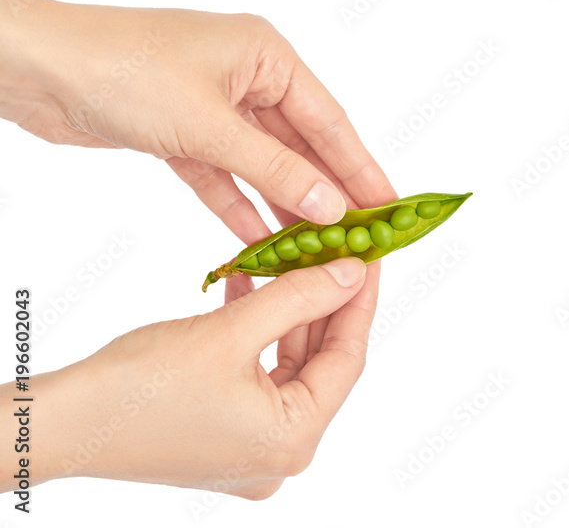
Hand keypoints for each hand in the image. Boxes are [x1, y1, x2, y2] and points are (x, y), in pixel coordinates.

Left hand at [0, 0, 393, 241]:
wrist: (34, 68)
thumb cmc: (122, 71)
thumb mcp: (211, 126)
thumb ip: (276, 170)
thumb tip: (332, 208)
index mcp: (266, 56)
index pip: (329, 121)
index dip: (361, 168)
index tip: (389, 208)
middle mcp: (245, 77)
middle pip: (300, 146)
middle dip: (326, 194)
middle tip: (358, 238)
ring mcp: (212, 105)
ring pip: (262, 166)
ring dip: (285, 207)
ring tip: (316, 250)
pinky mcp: (180, 133)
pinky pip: (222, 176)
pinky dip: (238, 207)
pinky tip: (261, 242)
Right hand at [1, 255, 378, 498]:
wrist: (62, 423)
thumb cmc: (139, 386)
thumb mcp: (231, 332)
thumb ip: (298, 298)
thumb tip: (350, 272)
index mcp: (293, 440)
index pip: (347, 360)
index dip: (358, 302)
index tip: (370, 256)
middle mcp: (281, 455)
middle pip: (319, 364)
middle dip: (324, 303)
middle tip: (336, 250)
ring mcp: (253, 450)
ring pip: (288, 366)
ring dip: (287, 312)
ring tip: (292, 258)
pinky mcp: (226, 437)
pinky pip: (259, 378)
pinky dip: (257, 335)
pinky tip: (251, 286)